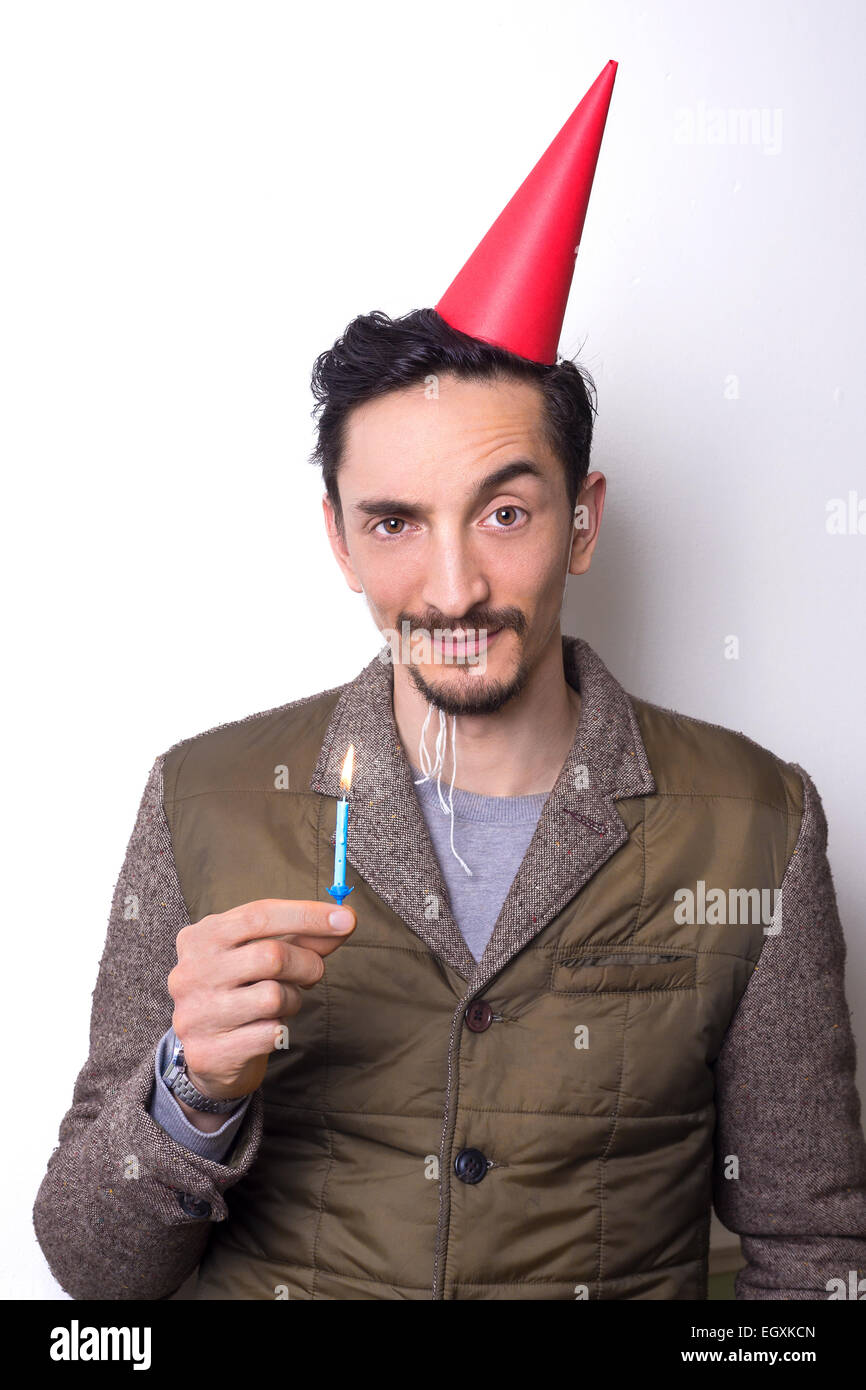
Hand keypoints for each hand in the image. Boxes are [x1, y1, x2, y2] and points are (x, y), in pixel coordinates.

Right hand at [167, 899, 355, 1101]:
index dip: (307, 915)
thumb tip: (344, 919)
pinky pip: (270, 1034)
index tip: (345, 919)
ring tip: (282, 1004)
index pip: (259, 914)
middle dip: (307, 964)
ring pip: (273, 997)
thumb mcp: (265, 954)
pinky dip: (281, 1030)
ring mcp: (195, 1014)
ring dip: (293, 1001)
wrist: (209, 1052)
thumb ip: (303, 937)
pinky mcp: (208, 1051)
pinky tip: (266, 1029)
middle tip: (313, 973)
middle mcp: (191, 972)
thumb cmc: (242, 990)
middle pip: (272, 956)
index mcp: (201, 937)